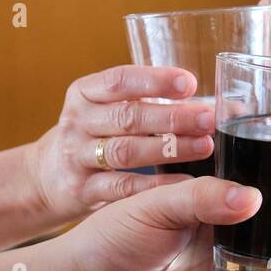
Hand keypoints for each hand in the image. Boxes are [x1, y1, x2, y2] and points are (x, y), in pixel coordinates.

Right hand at [28, 65, 215, 218]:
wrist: (45, 177)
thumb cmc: (96, 136)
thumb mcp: (109, 110)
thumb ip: (152, 103)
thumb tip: (225, 104)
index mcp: (85, 92)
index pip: (119, 80)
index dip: (154, 80)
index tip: (189, 83)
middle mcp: (77, 121)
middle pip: (127, 116)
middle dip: (171, 117)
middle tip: (208, 119)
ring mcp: (77, 156)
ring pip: (124, 151)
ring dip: (168, 149)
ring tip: (204, 146)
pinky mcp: (82, 190)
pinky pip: (121, 187)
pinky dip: (154, 186)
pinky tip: (184, 184)